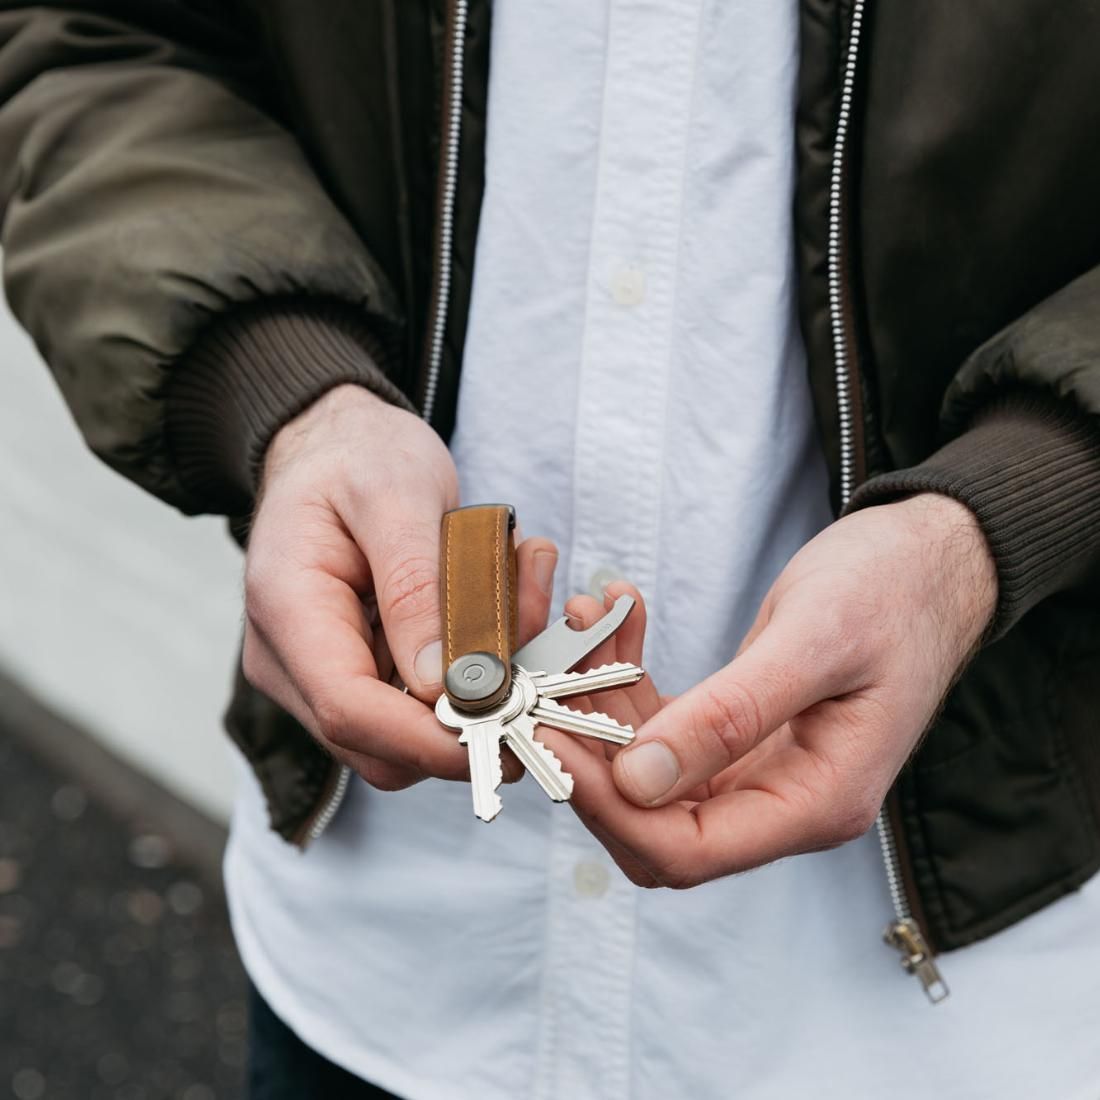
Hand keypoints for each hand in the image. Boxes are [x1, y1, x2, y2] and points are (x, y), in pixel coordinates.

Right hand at [242, 384, 557, 790]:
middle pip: (381, 743)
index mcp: (288, 609)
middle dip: (471, 715)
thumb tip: (440, 683)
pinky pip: (425, 698)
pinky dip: (478, 663)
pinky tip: (504, 598)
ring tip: (522, 590)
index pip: (347, 708)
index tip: (506, 725)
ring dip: (486, 681)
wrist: (335, 445)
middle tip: (541, 648)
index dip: (427, 736)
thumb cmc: (357, 456)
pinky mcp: (362, 671)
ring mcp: (325, 673)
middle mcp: (294, 660)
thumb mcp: (394, 495)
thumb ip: (414, 586)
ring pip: (414, 729)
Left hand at [550, 494, 997, 887]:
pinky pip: (665, 730)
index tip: (551, 740)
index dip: (610, 807)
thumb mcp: (813, 643)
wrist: (928, 559)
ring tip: (583, 625)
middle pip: (657, 826)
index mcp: (816, 801)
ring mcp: (762, 770)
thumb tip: (641, 780)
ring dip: (604, 709)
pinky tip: (615, 624)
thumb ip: (730, 718)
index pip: (688, 850)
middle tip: (547, 691)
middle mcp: (785, 800)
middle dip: (594, 763)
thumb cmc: (892, 592)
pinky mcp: (742, 733)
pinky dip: (630, 684)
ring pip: (651, 775)